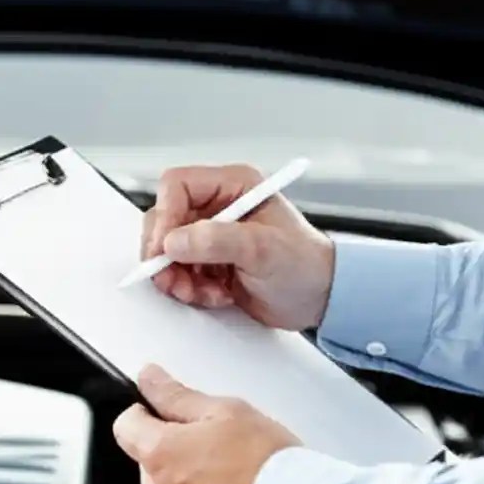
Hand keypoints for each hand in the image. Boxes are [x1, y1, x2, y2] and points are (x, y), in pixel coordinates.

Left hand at [113, 364, 296, 483]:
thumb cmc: (268, 465)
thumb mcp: (225, 411)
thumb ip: (177, 395)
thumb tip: (148, 378)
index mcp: (158, 455)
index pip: (125, 426)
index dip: (144, 414)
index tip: (164, 412)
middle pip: (150, 463)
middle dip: (174, 452)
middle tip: (217, 446)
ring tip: (235, 480)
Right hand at [143, 164, 335, 330]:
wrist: (320, 298)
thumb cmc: (306, 265)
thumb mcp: (263, 249)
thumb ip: (218, 241)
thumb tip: (175, 241)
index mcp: (233, 186)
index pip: (178, 187)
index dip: (165, 216)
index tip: (164, 248)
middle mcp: (217, 206)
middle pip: (165, 219)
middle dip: (166, 253)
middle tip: (173, 277)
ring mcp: (210, 235)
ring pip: (167, 250)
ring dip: (176, 276)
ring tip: (201, 291)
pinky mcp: (207, 261)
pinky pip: (177, 272)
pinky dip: (188, 288)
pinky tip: (214, 295)